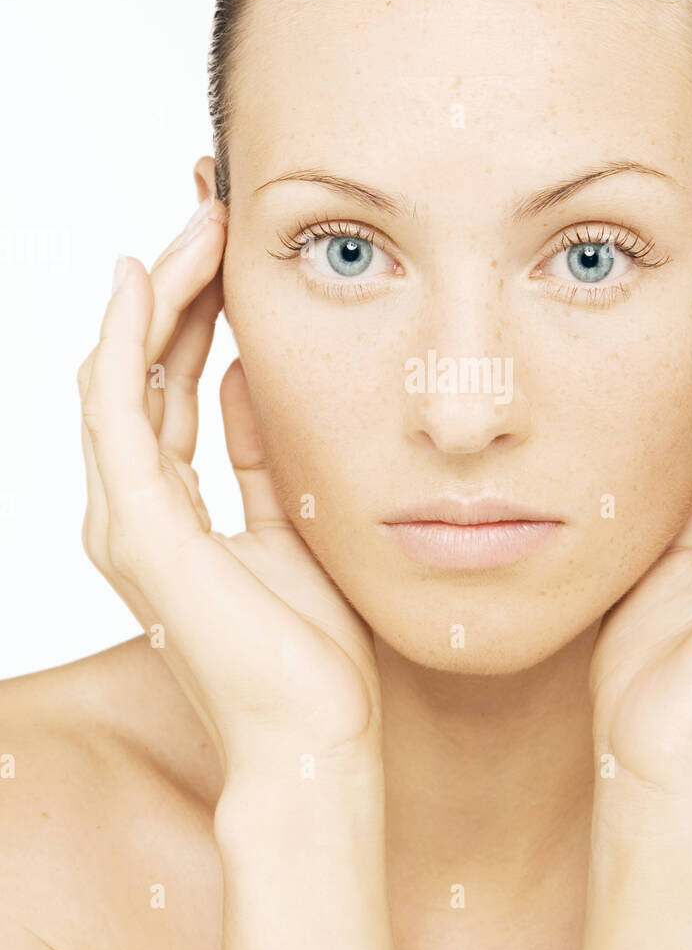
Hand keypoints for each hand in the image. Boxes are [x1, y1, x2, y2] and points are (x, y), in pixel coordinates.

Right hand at [77, 195, 380, 779]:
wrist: (315, 741)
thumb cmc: (310, 652)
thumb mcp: (290, 522)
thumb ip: (259, 453)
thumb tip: (250, 375)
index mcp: (169, 511)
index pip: (170, 384)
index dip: (194, 311)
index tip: (227, 245)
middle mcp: (133, 509)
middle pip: (140, 367)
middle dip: (175, 284)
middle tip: (209, 208)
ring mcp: (127, 520)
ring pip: (122, 373)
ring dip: (157, 292)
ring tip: (196, 222)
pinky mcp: (139, 529)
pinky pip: (117, 411)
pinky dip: (126, 339)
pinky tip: (148, 277)